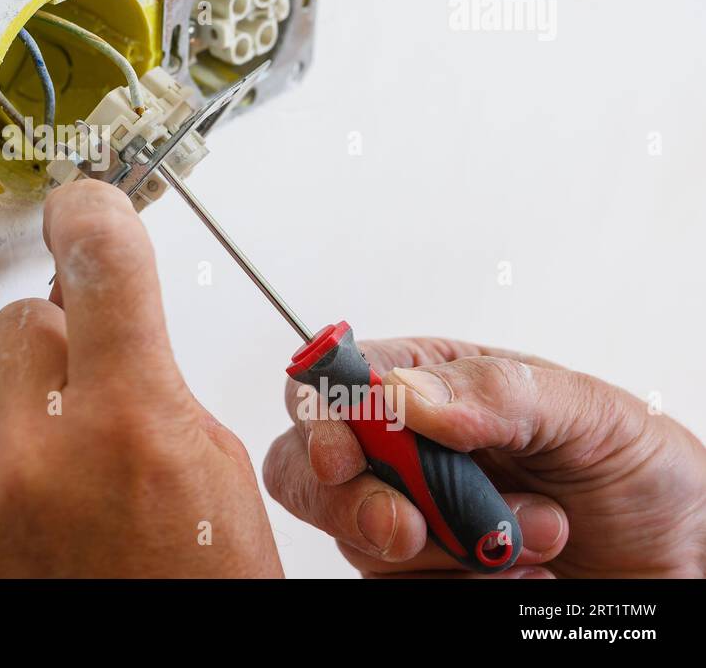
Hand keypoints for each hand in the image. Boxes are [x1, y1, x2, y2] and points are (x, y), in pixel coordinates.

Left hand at [0, 180, 280, 577]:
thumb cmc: (186, 592)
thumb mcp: (212, 474)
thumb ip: (152, 378)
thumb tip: (97, 307)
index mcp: (130, 426)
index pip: (101, 262)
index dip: (93, 215)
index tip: (81, 204)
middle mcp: (34, 456)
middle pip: (22, 322)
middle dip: (62, 354)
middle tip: (92, 413)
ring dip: (1, 406)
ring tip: (44, 467)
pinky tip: (9, 513)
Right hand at [263, 338, 705, 576]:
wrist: (684, 562)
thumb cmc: (640, 474)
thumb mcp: (588, 413)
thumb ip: (498, 391)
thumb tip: (406, 394)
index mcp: (428, 386)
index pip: (332, 384)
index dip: (320, 415)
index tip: (343, 453)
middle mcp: (402, 450)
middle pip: (308, 467)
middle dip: (350, 502)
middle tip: (409, 529)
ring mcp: (407, 516)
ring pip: (357, 540)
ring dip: (445, 549)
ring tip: (535, 535)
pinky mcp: (422, 580)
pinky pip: (398, 590)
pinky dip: (458, 588)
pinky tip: (517, 573)